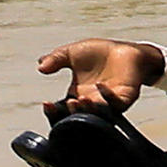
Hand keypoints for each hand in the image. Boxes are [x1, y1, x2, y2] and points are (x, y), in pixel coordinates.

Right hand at [37, 38, 166, 111]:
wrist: (124, 49)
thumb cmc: (98, 53)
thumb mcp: (70, 54)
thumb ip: (55, 60)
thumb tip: (40, 67)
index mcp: (77, 95)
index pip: (63, 110)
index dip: (54, 111)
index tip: (46, 104)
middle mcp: (93, 103)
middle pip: (81, 116)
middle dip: (74, 112)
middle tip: (70, 103)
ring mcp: (110, 102)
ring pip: (99, 114)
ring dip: (90, 108)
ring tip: (82, 99)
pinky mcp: (126, 98)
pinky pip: (118, 103)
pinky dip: (109, 97)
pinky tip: (100, 85)